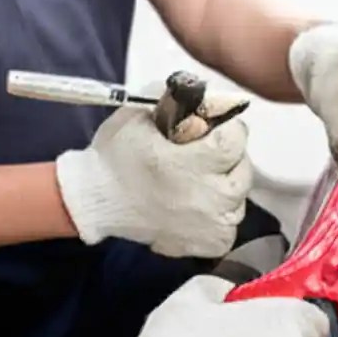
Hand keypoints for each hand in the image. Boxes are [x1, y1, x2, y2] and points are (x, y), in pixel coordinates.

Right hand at [55, 97, 252, 257]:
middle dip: (227, 160)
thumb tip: (196, 92)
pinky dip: (218, 218)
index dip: (225, 130)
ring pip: (238, 201)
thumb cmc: (113, 158)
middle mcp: (207, 196)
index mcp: (192, 163)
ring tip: (197, 184)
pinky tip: (197, 207)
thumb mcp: (137, 115)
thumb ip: (171, 99)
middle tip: (201, 158)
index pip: (236, 139)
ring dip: (223, 189)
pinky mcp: (204, 244)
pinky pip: (229, 230)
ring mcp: (208, 225)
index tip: (210, 130)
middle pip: (243, 172)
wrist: (94, 200)